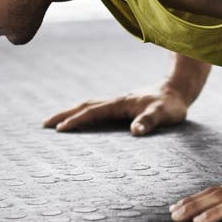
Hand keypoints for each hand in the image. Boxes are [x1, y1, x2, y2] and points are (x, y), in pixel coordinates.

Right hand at [43, 85, 188, 135]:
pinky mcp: (121, 105)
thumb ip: (149, 121)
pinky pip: (96, 108)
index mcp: (121, 103)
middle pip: (84, 106)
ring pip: (88, 105)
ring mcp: (117, 102)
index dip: (76, 120)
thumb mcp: (163, 114)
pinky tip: (80, 120)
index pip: (93, 112)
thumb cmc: (171, 105)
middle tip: (44, 124)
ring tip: (55, 122)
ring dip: (70, 112)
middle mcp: (116, 101)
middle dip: (63, 114)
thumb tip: (134, 132)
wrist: (177, 89)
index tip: (60, 129)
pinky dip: (82, 113)